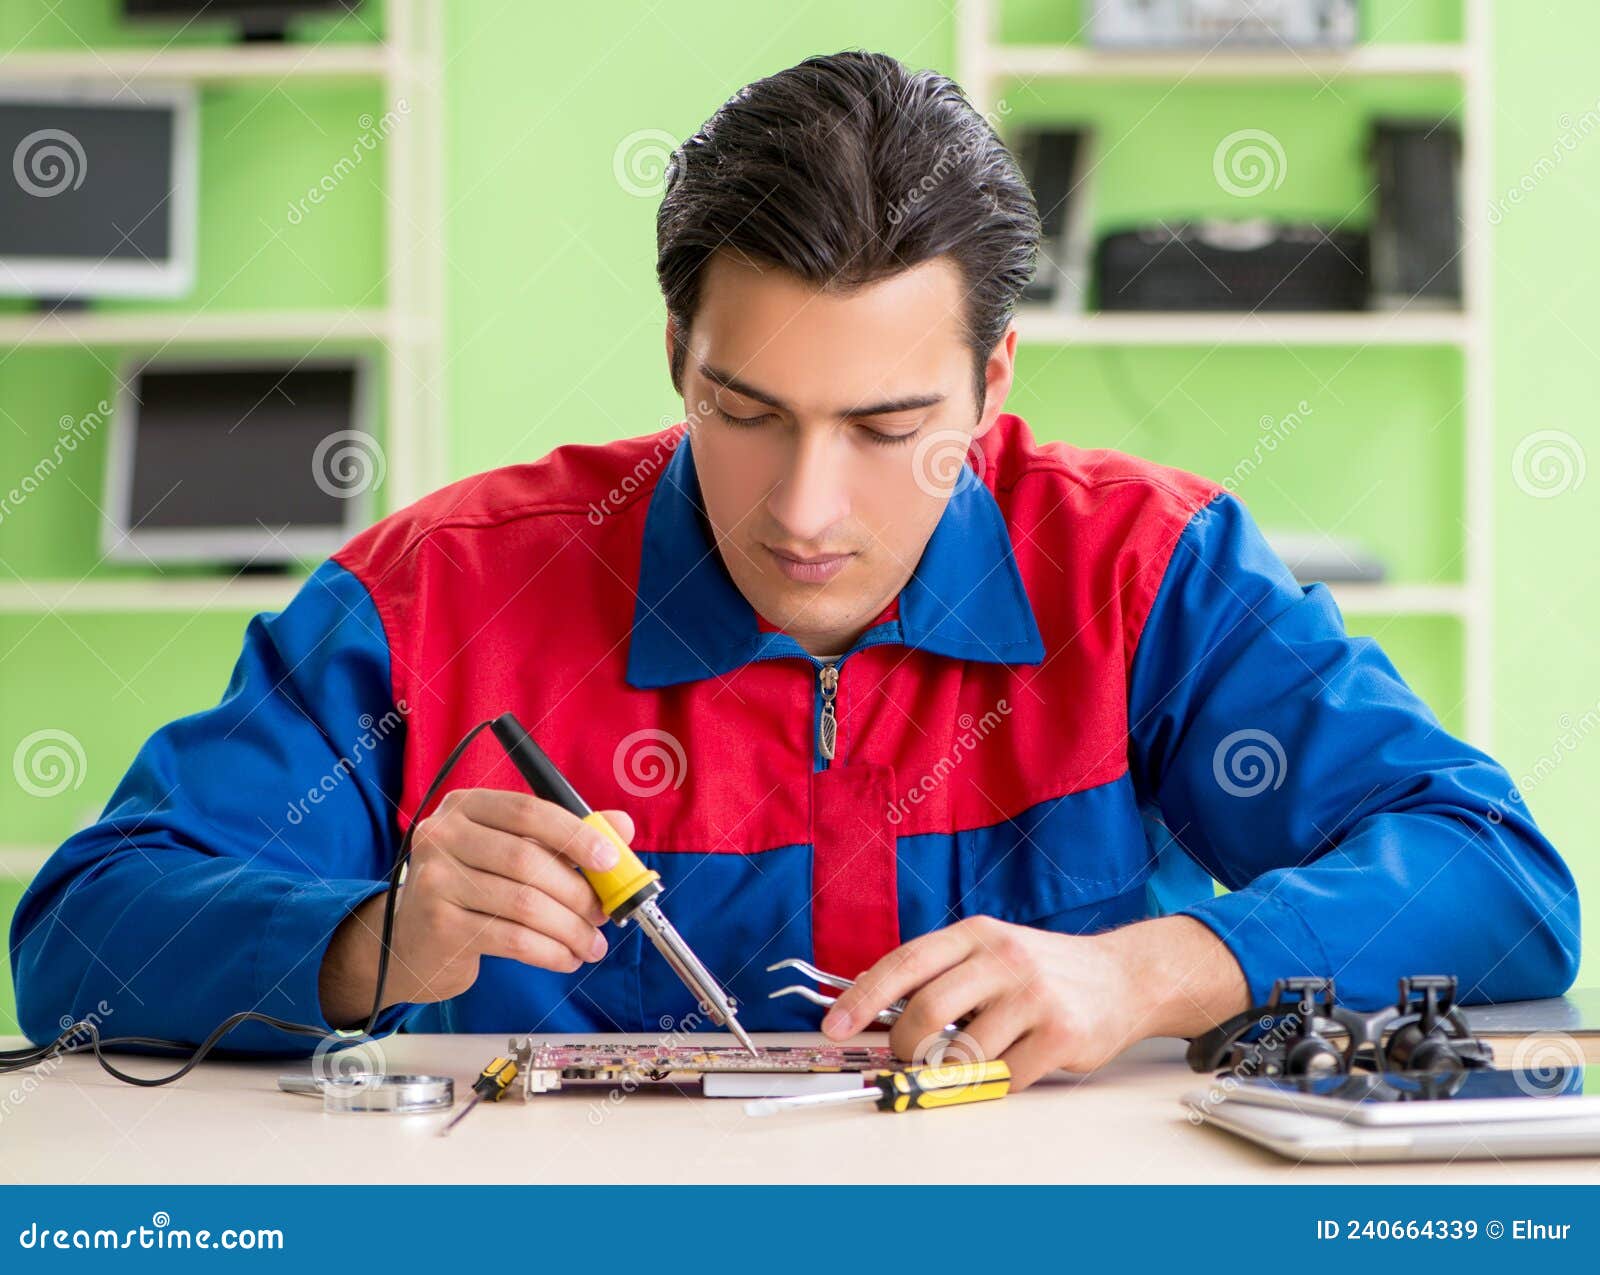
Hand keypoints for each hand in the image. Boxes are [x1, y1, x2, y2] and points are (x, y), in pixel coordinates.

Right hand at [320, 789, 629, 1024]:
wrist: (411, 940)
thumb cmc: (472, 888)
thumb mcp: (512, 851)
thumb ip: (563, 836)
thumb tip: (621, 826)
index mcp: (466, 806)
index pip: (529, 811)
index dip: (576, 834)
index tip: (611, 860)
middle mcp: (443, 836)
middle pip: (529, 861)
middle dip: (579, 892)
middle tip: (605, 914)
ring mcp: (435, 881)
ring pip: (524, 904)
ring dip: (570, 929)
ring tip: (591, 944)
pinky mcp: (439, 926)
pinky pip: (511, 939)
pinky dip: (550, 952)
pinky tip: (566, 958)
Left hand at [819, 915, 1248, 1089]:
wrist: (1123, 977)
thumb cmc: (1043, 970)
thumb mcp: (991, 950)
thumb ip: (942, 973)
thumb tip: (873, 1008)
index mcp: (976, 934)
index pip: (905, 963)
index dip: (863, 998)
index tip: (834, 1027)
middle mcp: (1004, 957)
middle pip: (926, 1010)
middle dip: (904, 1045)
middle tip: (903, 1060)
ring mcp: (1034, 995)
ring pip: (963, 1051)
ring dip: (951, 1070)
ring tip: (963, 1062)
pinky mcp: (1062, 1034)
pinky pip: (1005, 1076)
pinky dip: (994, 1083)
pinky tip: (1009, 1064)